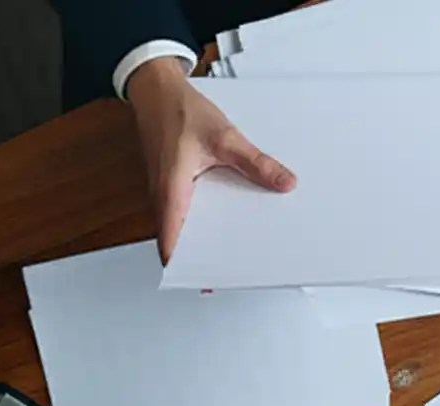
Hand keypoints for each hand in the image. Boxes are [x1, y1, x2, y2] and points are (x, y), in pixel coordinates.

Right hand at [126, 57, 296, 263]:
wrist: (155, 89)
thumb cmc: (179, 110)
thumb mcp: (225, 136)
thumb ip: (256, 162)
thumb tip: (284, 183)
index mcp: (171, 190)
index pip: (173, 242)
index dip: (187, 267)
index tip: (207, 282)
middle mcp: (164, 196)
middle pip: (180, 241)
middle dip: (202, 258)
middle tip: (227, 273)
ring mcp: (166, 192)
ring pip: (183, 227)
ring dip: (204, 239)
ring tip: (233, 253)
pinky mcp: (172, 184)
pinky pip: (187, 211)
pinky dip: (205, 220)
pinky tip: (227, 219)